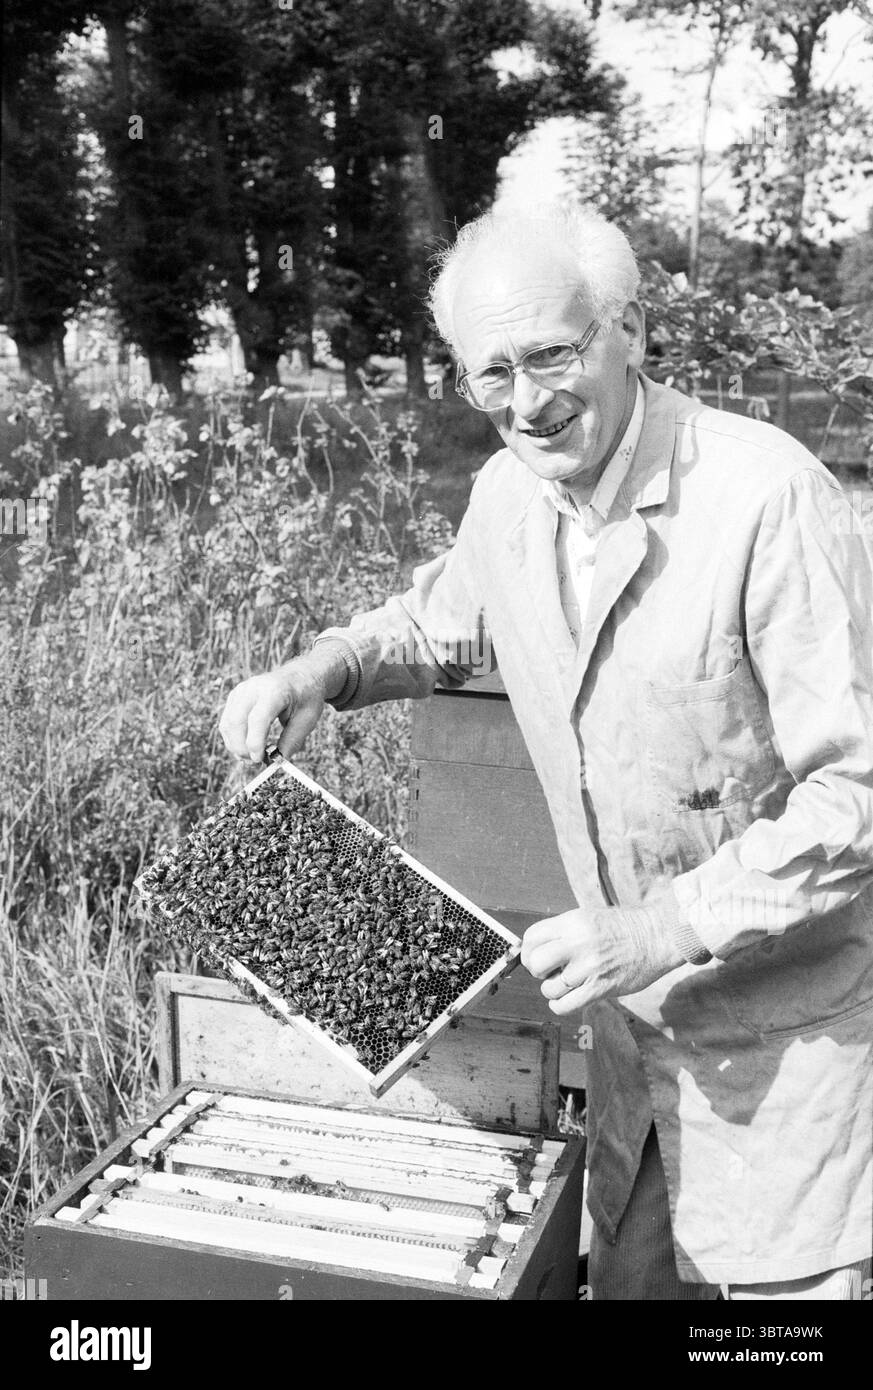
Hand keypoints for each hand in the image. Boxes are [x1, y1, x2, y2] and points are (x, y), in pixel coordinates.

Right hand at [218, 649, 345, 762]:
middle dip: (242, 748)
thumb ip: (292, 741)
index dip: (255, 742)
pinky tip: (246, 748)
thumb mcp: (307, 720)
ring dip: (235, 746)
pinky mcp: (235, 697)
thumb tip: (276, 762)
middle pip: (236, 722)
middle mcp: (253, 688)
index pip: (257, 718)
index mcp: (275, 690)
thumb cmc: (306, 698)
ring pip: (227, 724)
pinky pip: (227, 722)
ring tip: (252, 758)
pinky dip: (233, 739)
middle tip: (255, 763)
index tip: (260, 759)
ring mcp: (241, 691)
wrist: (300, 677)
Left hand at [521, 904, 684, 1013]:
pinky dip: (560, 1005)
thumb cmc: (623, 927)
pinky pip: (565, 1005)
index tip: (534, 957)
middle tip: (550, 971)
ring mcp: (589, 967)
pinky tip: (568, 998)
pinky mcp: (601, 988)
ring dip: (553, 989)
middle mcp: (577, 943)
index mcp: (572, 922)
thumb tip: (536, 949)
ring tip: (566, 983)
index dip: (528, 951)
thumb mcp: (588, 916)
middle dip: (538, 971)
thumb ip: (563, 931)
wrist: (657, 937)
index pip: (531, 938)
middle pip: (534, 964)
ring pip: (549, 988)